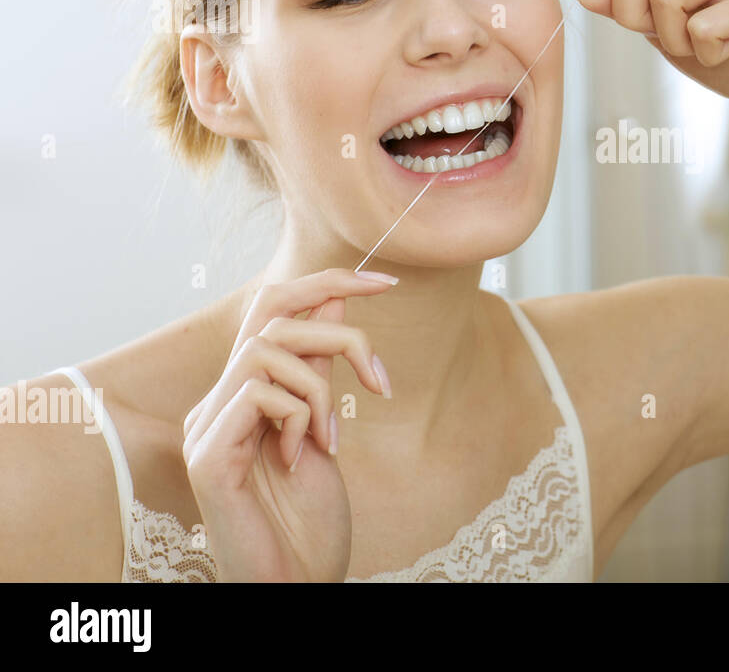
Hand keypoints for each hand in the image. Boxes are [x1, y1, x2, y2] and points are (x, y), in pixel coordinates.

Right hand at [182, 268, 395, 581]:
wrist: (297, 584)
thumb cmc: (308, 521)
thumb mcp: (323, 430)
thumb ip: (318, 368)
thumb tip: (335, 299)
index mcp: (243, 395)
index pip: (272, 309)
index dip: (325, 283)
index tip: (384, 281)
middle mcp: (217, 404)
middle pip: (270, 316)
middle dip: (338, 333)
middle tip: (378, 378)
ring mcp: (205, 429)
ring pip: (265, 349)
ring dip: (318, 388)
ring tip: (330, 440)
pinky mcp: (206, 456)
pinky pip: (256, 394)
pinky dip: (297, 416)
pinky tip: (303, 458)